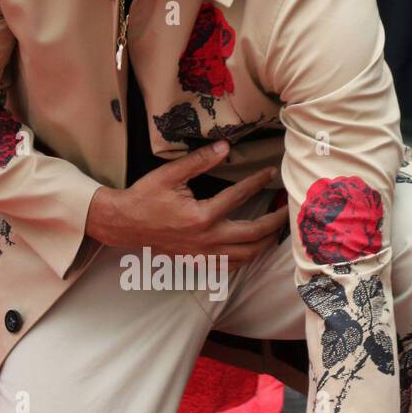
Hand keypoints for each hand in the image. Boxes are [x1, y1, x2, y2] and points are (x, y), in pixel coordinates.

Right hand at [86, 141, 287, 269]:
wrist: (123, 225)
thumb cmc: (144, 197)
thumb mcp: (169, 174)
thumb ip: (199, 161)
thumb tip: (225, 147)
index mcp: (201, 216)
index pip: (239, 197)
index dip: (258, 182)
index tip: (271, 172)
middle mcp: (206, 240)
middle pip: (253, 235)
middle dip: (275, 223)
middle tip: (288, 211)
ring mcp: (203, 255)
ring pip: (246, 256)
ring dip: (265, 244)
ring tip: (276, 231)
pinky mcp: (198, 262)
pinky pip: (230, 265)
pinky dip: (246, 257)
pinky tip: (253, 247)